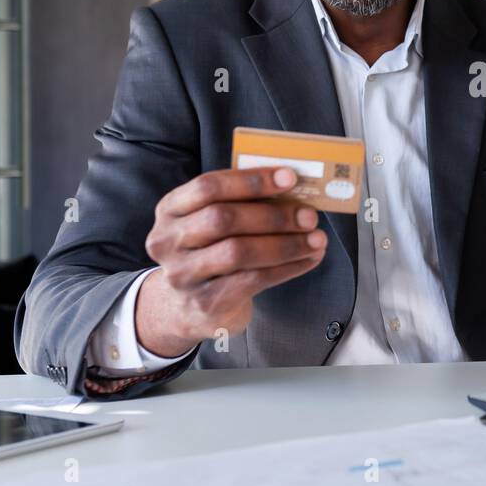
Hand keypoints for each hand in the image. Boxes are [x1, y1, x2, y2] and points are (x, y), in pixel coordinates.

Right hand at [136, 167, 327, 356]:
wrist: (185, 308)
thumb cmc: (209, 252)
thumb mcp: (210, 223)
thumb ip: (240, 203)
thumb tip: (292, 189)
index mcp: (171, 210)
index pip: (208, 187)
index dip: (251, 181)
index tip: (290, 177)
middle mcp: (169, 241)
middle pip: (223, 219)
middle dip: (273, 215)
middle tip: (309, 216)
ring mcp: (183, 275)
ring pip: (239, 252)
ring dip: (286, 244)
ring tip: (317, 240)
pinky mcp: (205, 302)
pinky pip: (252, 280)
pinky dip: (287, 268)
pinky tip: (307, 260)